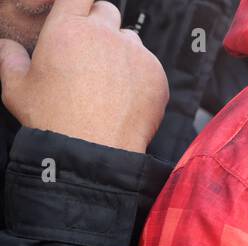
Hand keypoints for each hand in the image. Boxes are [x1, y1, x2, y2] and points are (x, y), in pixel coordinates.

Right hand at [0, 0, 167, 153]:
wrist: (93, 152)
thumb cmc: (55, 121)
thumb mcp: (16, 87)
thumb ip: (9, 58)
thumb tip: (8, 47)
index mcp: (67, 28)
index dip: (78, 3)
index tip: (77, 14)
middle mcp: (104, 35)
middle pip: (106, 11)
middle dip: (99, 25)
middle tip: (90, 51)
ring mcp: (134, 54)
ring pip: (129, 38)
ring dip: (120, 50)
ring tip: (108, 78)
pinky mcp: (157, 75)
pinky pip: (149, 64)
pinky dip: (140, 74)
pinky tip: (126, 94)